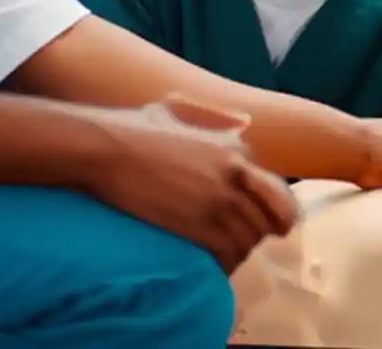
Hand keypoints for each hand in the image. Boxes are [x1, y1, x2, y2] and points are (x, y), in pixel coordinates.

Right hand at [85, 96, 299, 272]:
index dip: (271, 211)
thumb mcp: (182, 114)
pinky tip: (216, 267)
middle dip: (259, 235)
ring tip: (226, 258)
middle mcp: (236, 174)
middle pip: (268, 218)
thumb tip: (234, 122)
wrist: (106, 149)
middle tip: (243, 244)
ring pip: (250, 239)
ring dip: (241, 252)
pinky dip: (226, 264)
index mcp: (236, 150)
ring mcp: (219, 200)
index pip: (275, 190)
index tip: (265, 223)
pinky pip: (228, 253)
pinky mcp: (199, 223)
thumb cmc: (134, 129)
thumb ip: (211, 120)